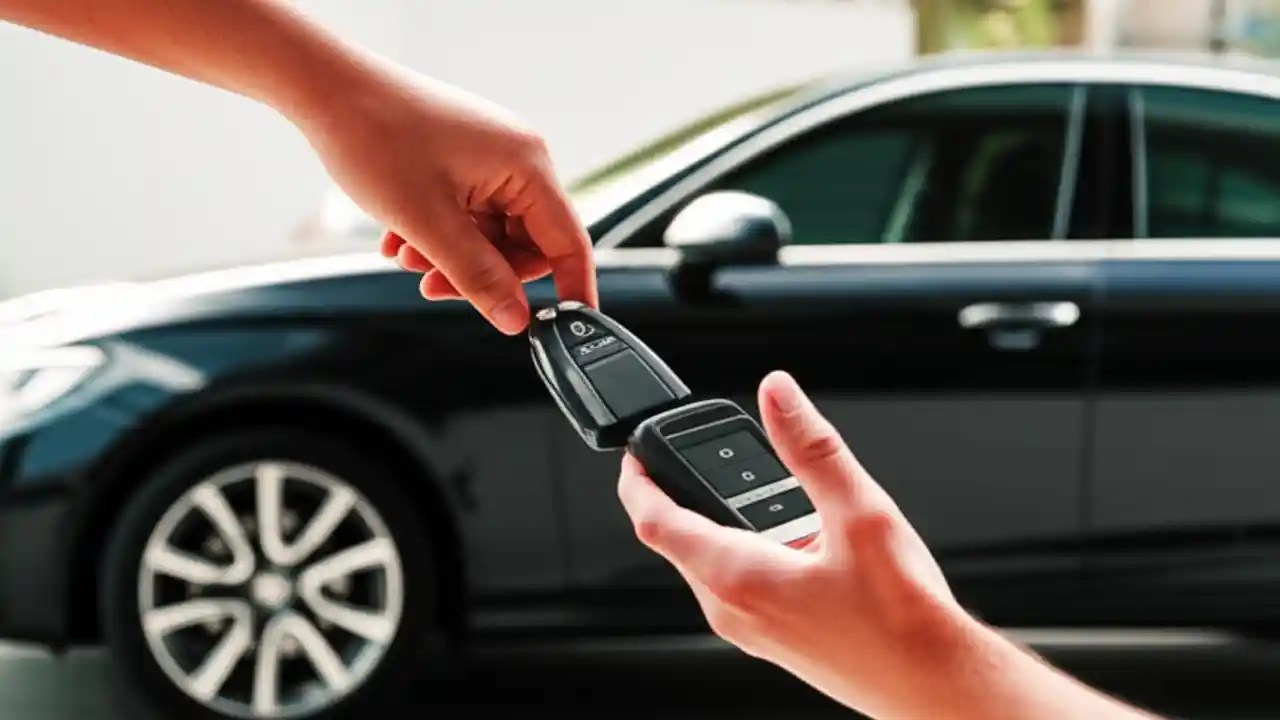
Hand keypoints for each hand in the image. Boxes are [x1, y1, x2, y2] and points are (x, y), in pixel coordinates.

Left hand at [285, 58, 596, 333]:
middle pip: (526, 244)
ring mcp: (490, 157)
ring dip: (452, 256)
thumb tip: (515, 318)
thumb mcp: (429, 224)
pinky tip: (401, 238)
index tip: (566, 327)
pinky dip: (438, 235)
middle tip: (436, 287)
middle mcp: (517, 156)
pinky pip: (468, 215)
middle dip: (483, 272)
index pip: (568, 242)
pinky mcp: (464, 158)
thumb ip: (479, 277)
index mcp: (527, 164)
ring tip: (406, 255)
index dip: (571, 290)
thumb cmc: (375, 137)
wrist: (325, 89)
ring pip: (491, 234)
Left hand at [616, 370, 969, 718]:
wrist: (935, 685)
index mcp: (736, 577)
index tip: (635, 452)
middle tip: (706, 453)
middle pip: (677, 539)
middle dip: (684, 491)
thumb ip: (812, 449)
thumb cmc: (903, 620)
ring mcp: (750, 628)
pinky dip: (747, 546)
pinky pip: (737, 581)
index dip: (637, 480)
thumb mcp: (859, 515)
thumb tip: (778, 395)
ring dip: (721, 518)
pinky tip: (797, 535)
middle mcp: (732, 609)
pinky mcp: (773, 637)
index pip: (654, 521)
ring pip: (709, 560)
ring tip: (764, 488)